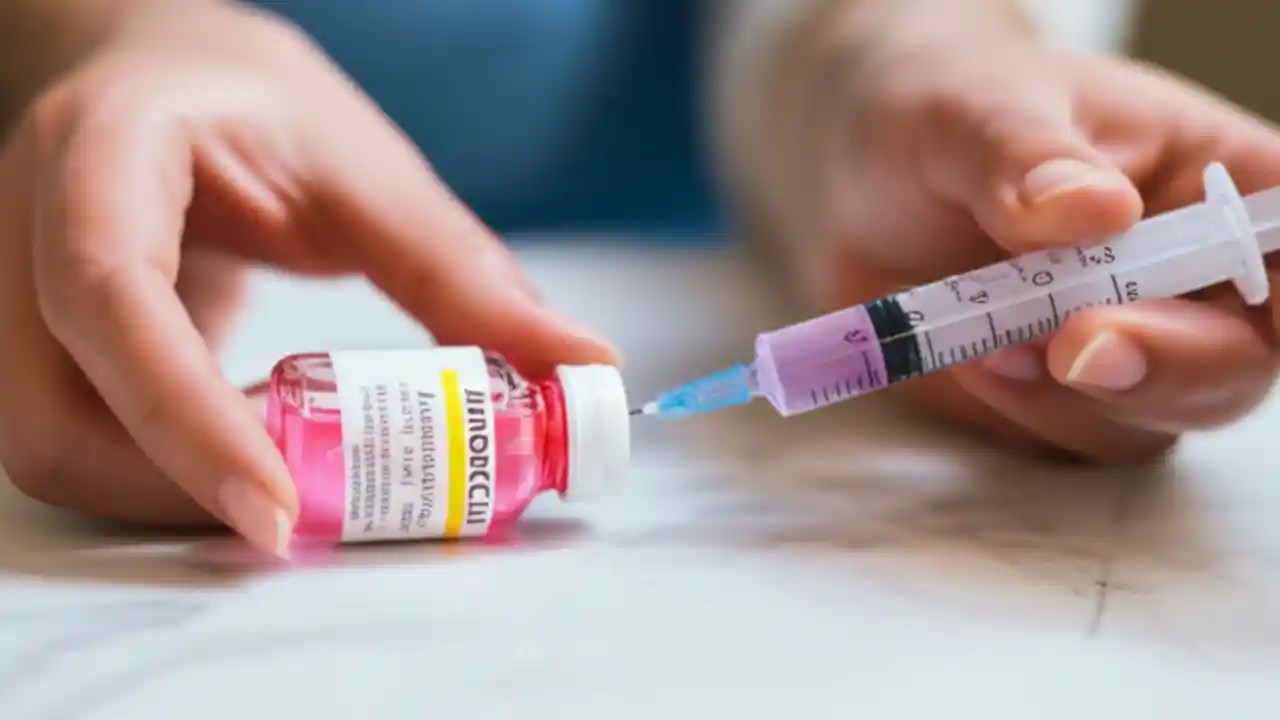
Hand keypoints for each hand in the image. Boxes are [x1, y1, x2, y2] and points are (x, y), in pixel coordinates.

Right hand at [0, 1, 615, 554]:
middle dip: (184, 487)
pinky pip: (81, 441)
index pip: (109, 294)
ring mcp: (12, 291)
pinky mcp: (38, 341)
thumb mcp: (366, 168)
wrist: (158, 70)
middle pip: (56, 415)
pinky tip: (250, 452)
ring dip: (174, 495)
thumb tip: (584, 365)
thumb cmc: (255, 103)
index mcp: (101, 152)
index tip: (281, 509)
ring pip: (53, 451)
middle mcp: (24, 228)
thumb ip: (462, 271)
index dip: (186, 416)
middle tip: (315, 512)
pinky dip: (168, 473)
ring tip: (291, 479)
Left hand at [761, 1, 1279, 462]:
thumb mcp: (969, 111)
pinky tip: (968, 360)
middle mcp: (1185, 275)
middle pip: (1240, 360)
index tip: (1251, 313)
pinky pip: (1061, 443)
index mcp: (1209, 180)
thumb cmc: (939, 113)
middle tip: (1077, 347)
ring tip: (987, 338)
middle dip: (1167, 367)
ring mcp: (1123, 344)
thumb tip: (1092, 211)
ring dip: (1069, 401)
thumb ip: (1025, 159)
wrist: (859, 172)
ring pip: (1148, 422)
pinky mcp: (1054, 397)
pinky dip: (1016, 417)